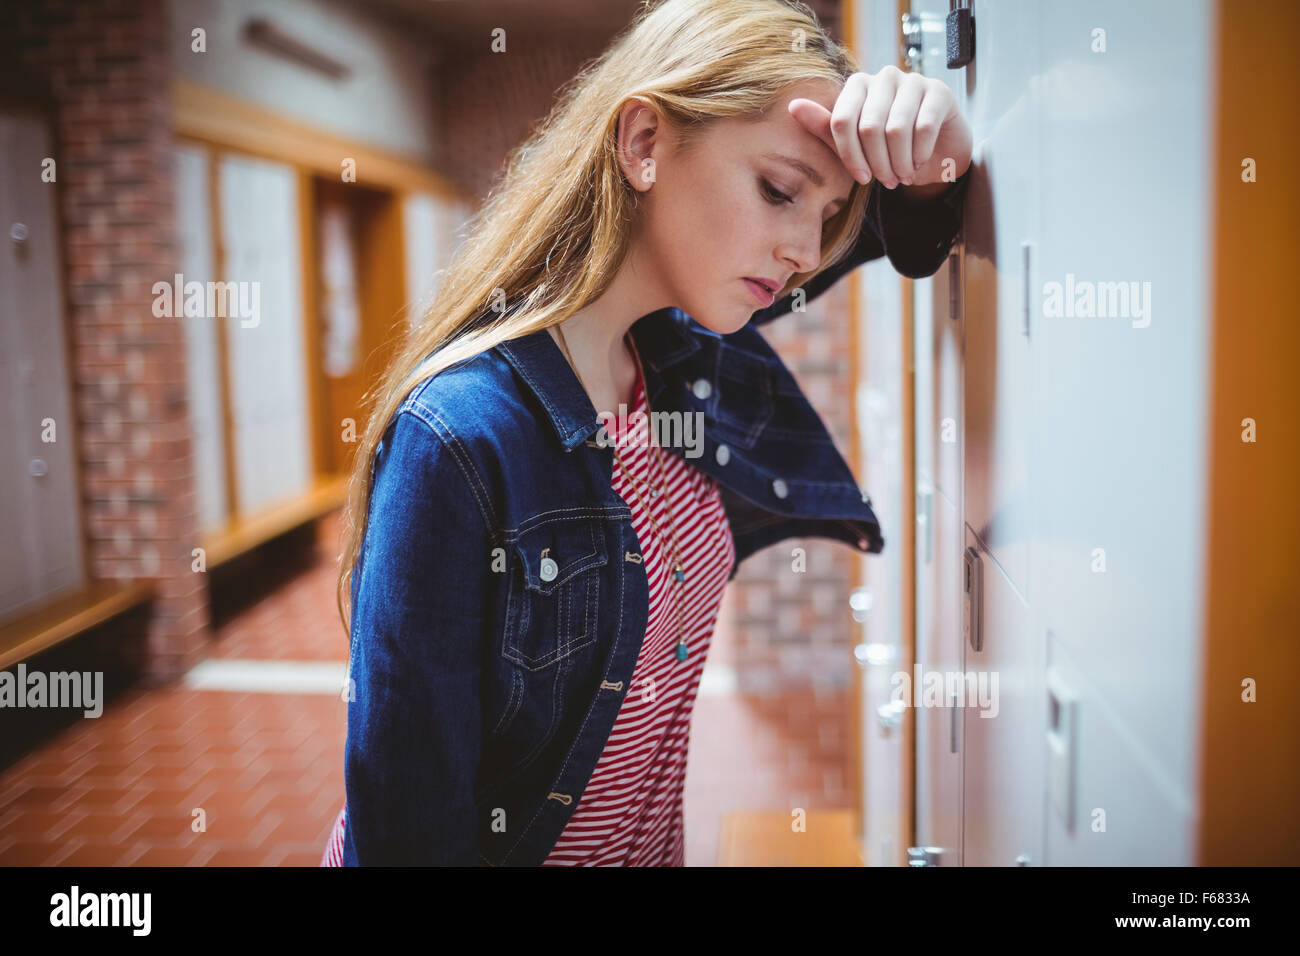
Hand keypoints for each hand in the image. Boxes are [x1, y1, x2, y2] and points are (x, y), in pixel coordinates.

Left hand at [790, 67, 971, 194]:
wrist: (935, 153)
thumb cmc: (889, 149)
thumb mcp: (854, 144)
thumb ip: (825, 128)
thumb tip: (793, 105)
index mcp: (857, 85)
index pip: (841, 121)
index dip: (850, 156)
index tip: (861, 179)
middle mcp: (884, 77)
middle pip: (869, 127)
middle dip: (878, 164)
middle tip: (887, 181)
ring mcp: (913, 81)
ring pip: (897, 129)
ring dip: (899, 163)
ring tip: (902, 176)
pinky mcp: (939, 91)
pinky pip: (924, 128)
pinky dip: (920, 154)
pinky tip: (919, 163)